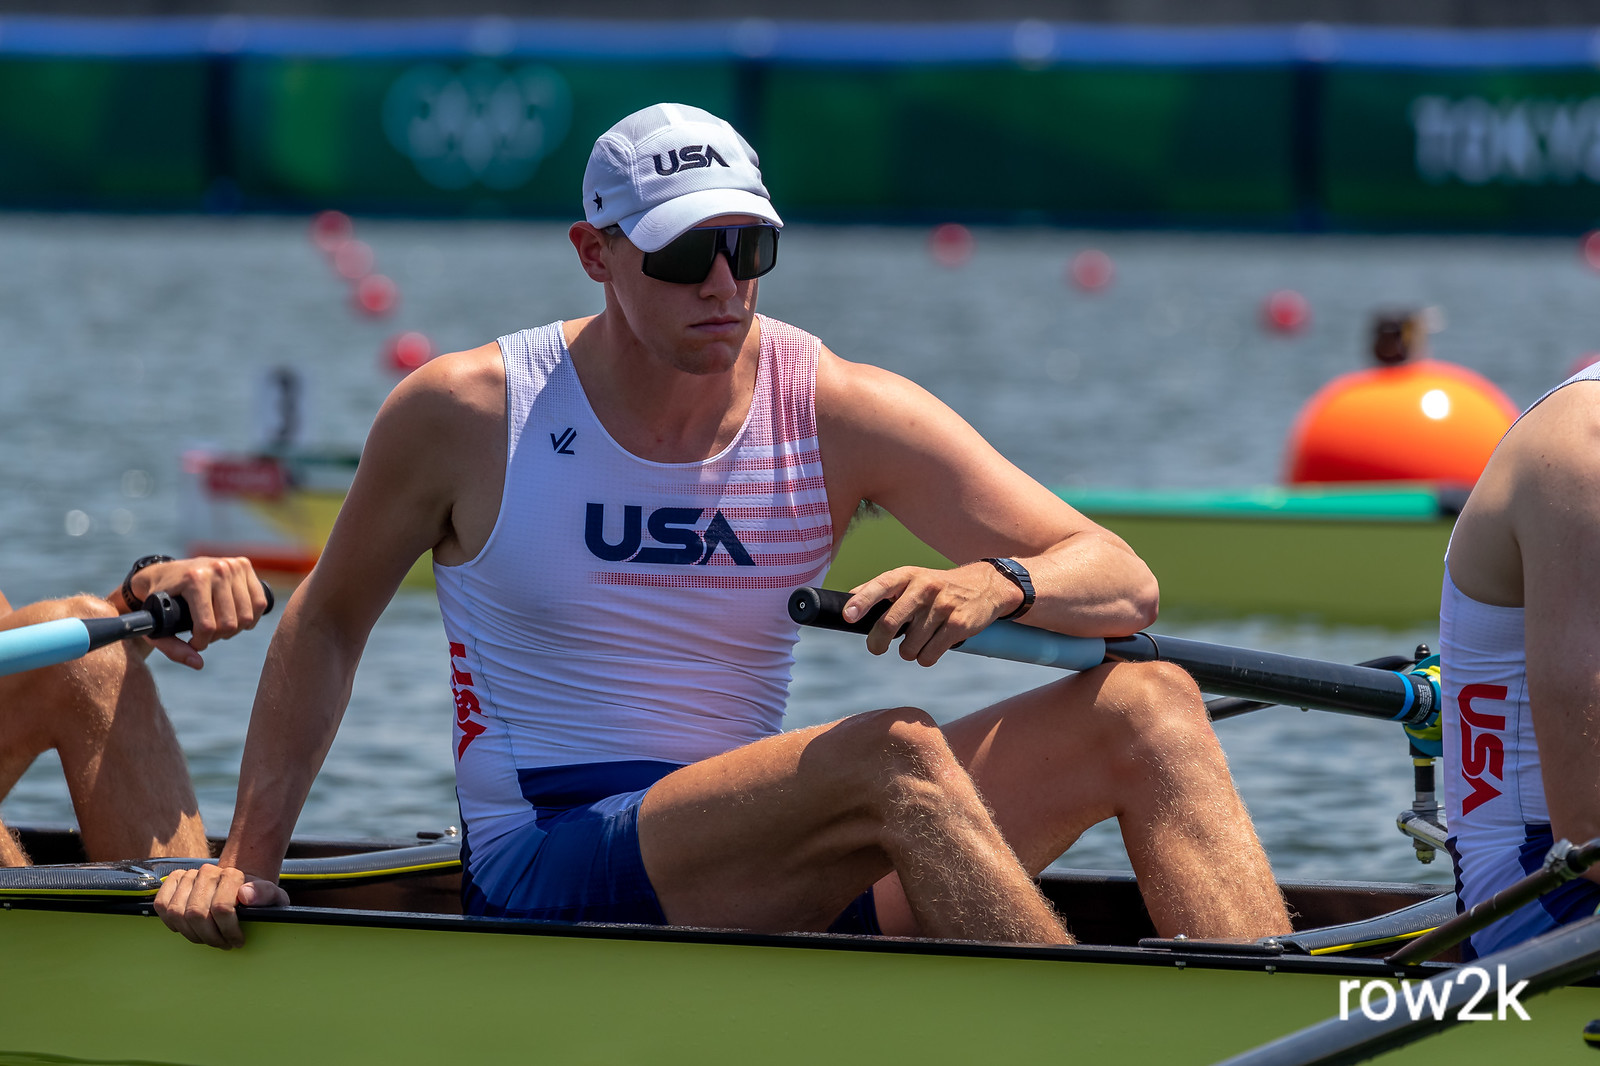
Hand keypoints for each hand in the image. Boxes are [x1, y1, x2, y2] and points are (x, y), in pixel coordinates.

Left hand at [121, 556, 269, 668]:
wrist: (162, 571)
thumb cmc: (156, 601)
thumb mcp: (155, 624)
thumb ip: (172, 647)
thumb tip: (198, 663)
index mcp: (194, 580)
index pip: (208, 625)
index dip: (202, 642)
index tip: (193, 644)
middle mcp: (217, 569)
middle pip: (229, 623)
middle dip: (217, 637)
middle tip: (205, 635)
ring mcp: (232, 566)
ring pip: (246, 616)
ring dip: (234, 629)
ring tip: (219, 627)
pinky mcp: (243, 565)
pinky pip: (260, 602)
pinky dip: (251, 617)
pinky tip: (236, 619)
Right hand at [153, 863, 289, 949]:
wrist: (240, 884)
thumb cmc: (256, 897)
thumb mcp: (273, 897)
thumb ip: (266, 895)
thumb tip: (245, 895)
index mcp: (233, 874)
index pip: (221, 908)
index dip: (228, 931)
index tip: (237, 941)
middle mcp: (208, 871)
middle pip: (196, 913)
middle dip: (209, 936)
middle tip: (222, 944)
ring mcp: (190, 875)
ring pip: (176, 912)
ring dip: (191, 933)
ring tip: (207, 938)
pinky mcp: (175, 880)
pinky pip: (161, 903)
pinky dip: (170, 921)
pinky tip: (186, 928)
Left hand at [842, 562, 1022, 665]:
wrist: (985, 587)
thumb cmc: (937, 587)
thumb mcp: (912, 578)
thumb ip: (882, 588)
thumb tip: (847, 599)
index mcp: (909, 575)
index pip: (881, 586)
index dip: (862, 601)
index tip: (848, 616)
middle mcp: (925, 588)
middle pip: (890, 624)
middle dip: (877, 643)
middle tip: (876, 648)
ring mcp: (943, 606)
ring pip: (909, 647)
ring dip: (908, 651)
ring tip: (918, 640)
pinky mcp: (958, 625)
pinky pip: (929, 656)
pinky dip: (925, 657)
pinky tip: (933, 646)